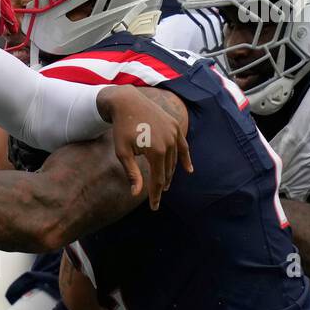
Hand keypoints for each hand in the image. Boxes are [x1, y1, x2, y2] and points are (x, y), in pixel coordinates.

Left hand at [97, 85, 192, 209]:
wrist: (127, 102)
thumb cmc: (121, 128)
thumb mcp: (123, 152)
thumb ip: (132, 173)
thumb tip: (136, 193)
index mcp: (156, 151)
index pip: (158, 180)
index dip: (156, 195)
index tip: (154, 207)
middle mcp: (169, 142)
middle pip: (167, 171)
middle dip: (162, 185)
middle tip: (156, 197)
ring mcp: (174, 133)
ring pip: (174, 160)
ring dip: (169, 173)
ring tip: (164, 184)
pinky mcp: (175, 126)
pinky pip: (183, 146)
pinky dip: (185, 158)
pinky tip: (189, 170)